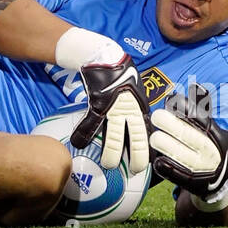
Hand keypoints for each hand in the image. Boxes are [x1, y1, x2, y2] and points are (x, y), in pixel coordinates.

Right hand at [71, 55, 150, 174]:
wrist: (104, 56)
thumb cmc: (118, 74)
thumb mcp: (133, 92)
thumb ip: (134, 109)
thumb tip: (134, 126)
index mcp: (140, 107)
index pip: (148, 132)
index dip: (149, 149)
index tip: (148, 164)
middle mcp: (131, 108)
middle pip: (137, 137)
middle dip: (137, 156)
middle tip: (135, 171)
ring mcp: (115, 106)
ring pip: (115, 134)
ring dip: (111, 152)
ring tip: (108, 165)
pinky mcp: (100, 101)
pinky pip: (91, 122)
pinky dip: (84, 134)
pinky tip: (78, 143)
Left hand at [149, 84, 227, 199]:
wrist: (221, 184)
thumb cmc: (211, 147)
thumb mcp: (213, 128)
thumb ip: (203, 109)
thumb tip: (196, 85)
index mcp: (219, 137)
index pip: (202, 120)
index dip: (186, 109)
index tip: (171, 100)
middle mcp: (214, 153)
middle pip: (190, 136)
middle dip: (170, 124)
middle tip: (156, 116)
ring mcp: (204, 170)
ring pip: (182, 156)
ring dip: (165, 145)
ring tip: (153, 137)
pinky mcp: (194, 184)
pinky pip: (178, 176)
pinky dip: (167, 167)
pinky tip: (157, 160)